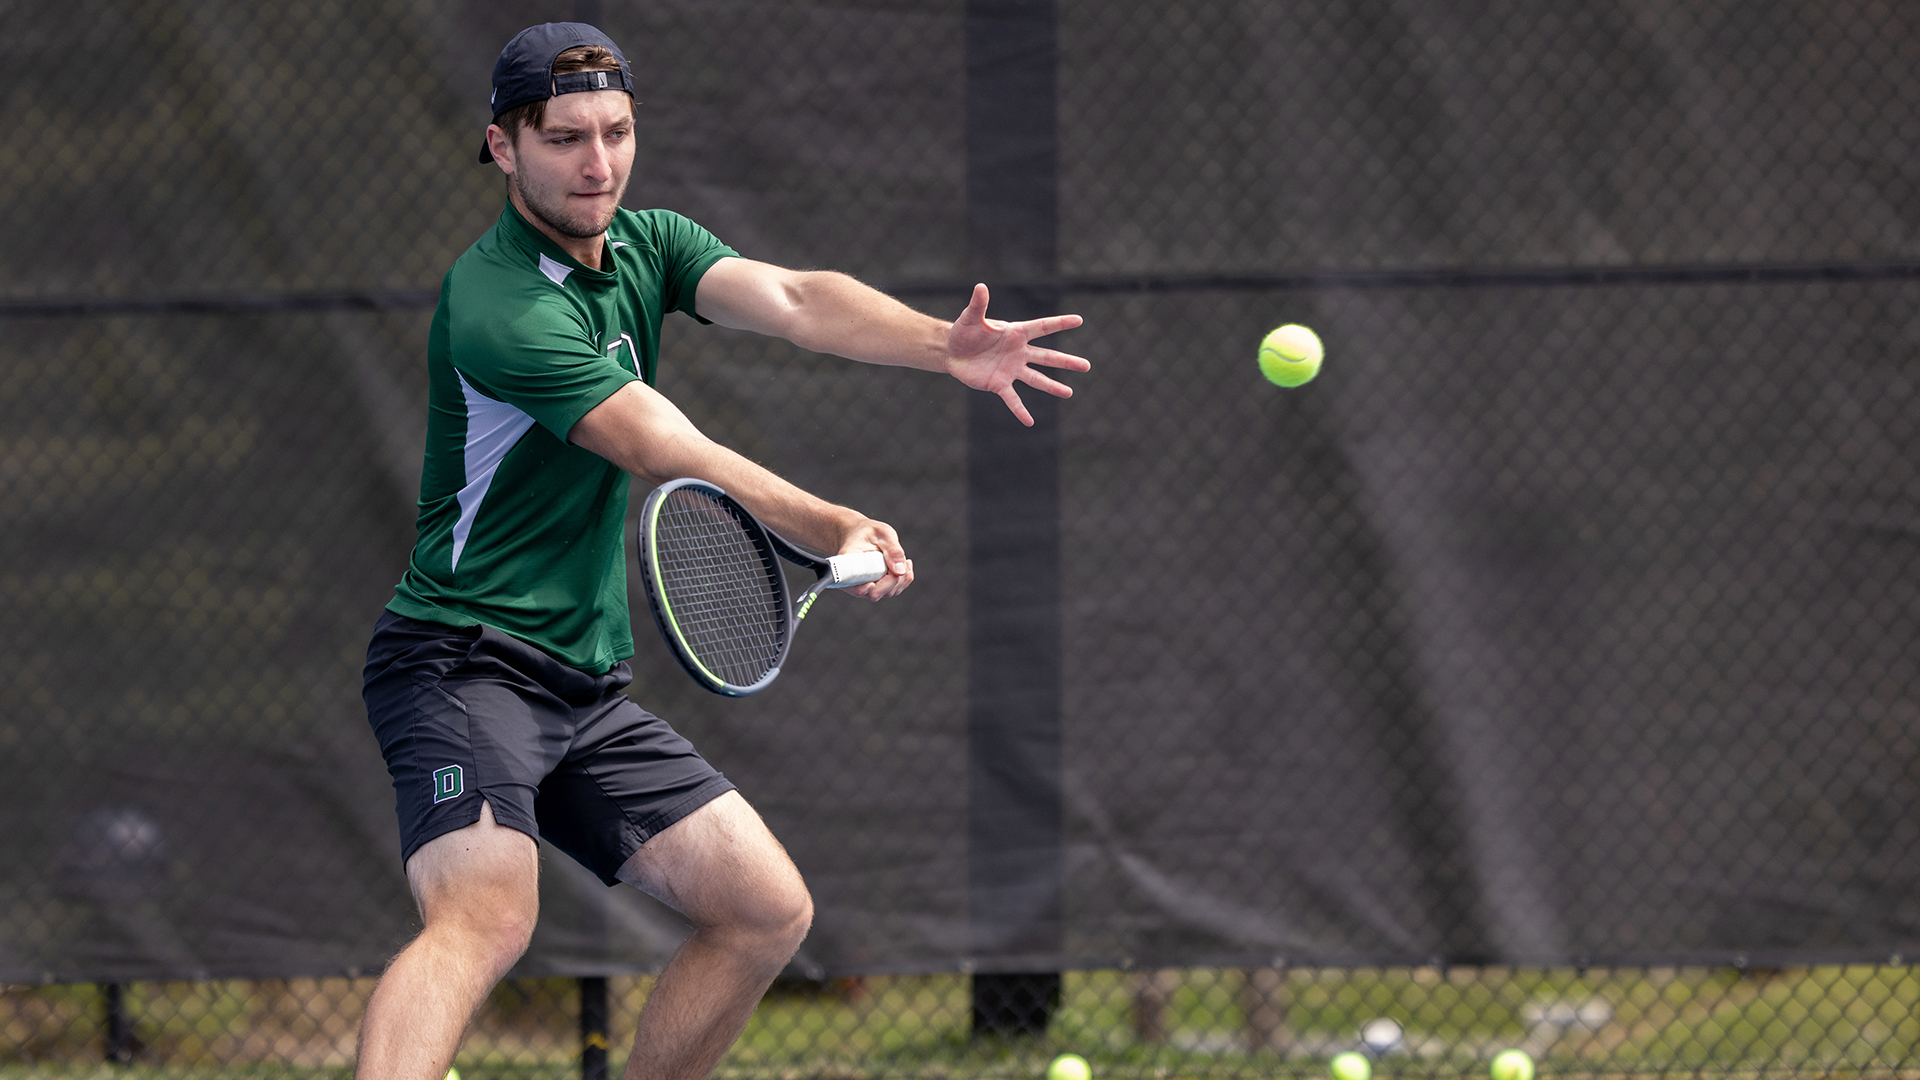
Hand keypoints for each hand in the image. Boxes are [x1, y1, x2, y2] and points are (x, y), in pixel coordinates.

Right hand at [837, 517, 912, 600]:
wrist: (858, 535)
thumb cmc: (868, 532)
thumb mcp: (882, 533)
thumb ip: (892, 549)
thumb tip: (900, 571)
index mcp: (847, 564)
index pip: (853, 585)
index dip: (864, 589)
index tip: (873, 583)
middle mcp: (853, 581)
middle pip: (874, 593)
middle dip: (893, 579)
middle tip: (903, 560)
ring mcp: (864, 587)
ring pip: (887, 593)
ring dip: (901, 578)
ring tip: (902, 558)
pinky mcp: (875, 588)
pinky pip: (893, 591)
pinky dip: (904, 579)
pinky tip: (905, 565)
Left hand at [946, 284, 1089, 425]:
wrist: (952, 352)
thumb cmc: (964, 331)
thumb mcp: (971, 317)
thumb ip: (978, 304)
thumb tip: (980, 286)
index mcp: (1016, 333)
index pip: (1042, 327)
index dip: (1059, 323)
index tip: (1079, 320)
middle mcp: (1019, 352)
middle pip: (1047, 357)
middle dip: (1066, 361)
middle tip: (1087, 366)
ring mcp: (1011, 370)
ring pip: (1036, 379)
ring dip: (1052, 387)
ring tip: (1069, 393)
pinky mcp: (999, 384)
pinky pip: (1012, 399)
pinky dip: (1020, 410)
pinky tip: (1029, 422)